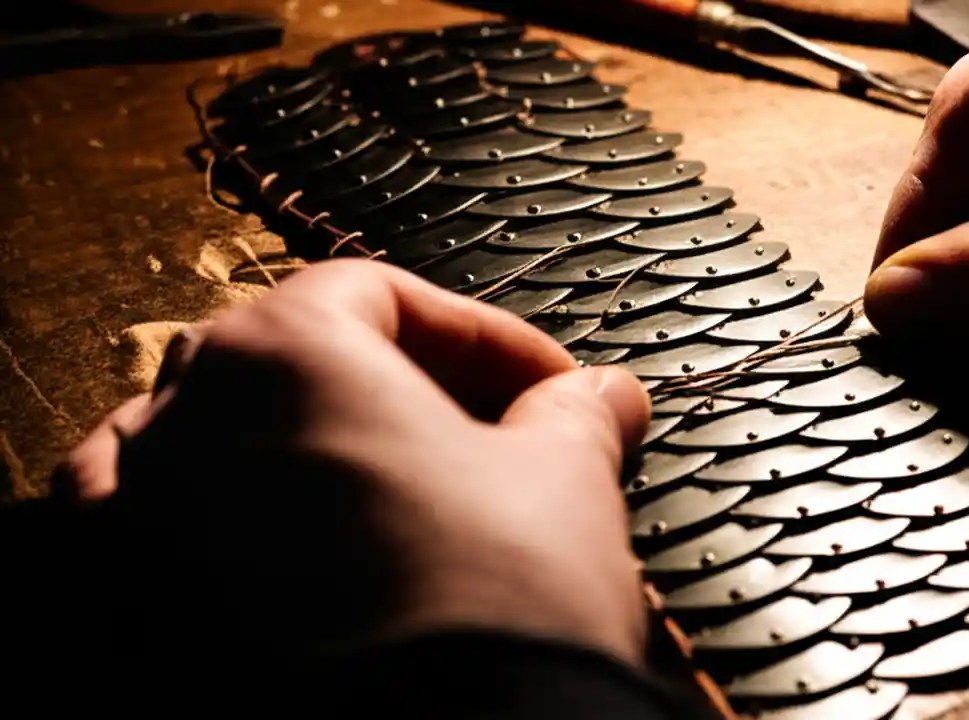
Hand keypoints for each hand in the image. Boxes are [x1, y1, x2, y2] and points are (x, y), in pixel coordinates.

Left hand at [58, 259, 651, 669]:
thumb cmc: (494, 608)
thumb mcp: (564, 484)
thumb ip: (575, 418)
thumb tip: (606, 397)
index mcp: (281, 353)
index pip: (380, 294)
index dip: (482, 336)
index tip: (549, 389)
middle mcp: (177, 422)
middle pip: (286, 358)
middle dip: (393, 391)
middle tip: (485, 437)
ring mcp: (129, 527)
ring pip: (189, 441)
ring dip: (278, 446)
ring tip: (362, 487)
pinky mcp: (118, 623)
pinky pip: (127, 545)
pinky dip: (187, 532)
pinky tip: (250, 555)